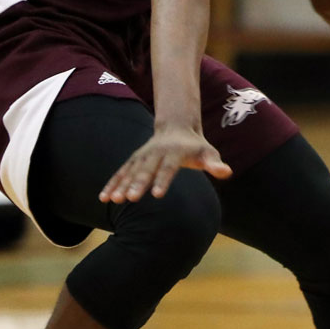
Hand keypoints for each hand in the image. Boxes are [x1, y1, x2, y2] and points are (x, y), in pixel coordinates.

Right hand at [99, 126, 229, 202]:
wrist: (178, 128)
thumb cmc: (196, 146)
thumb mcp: (208, 152)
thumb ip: (215, 163)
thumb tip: (226, 171)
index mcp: (174, 152)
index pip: (168, 168)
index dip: (163, 180)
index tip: (157, 195)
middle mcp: (156, 153)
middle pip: (146, 170)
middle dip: (138, 184)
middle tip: (131, 198)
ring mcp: (143, 155)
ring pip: (130, 171)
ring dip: (121, 185)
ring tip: (113, 200)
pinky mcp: (134, 160)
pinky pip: (121, 172)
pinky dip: (112, 183)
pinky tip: (103, 198)